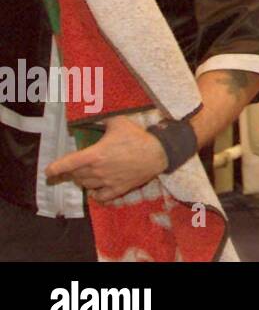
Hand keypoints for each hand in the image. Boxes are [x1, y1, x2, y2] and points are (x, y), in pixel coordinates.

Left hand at [45, 115, 168, 202]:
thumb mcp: (119, 122)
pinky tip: (95, 190)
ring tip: (84, 174)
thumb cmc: (137, 137)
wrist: (158, 153)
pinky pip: (101, 197)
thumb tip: (91, 112)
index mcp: (94, 155)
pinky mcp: (118, 189)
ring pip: (86, 185)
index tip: (48, 172)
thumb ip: (102, 119)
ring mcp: (107, 182)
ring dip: (82, 180)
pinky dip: (95, 194)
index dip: (55, 169)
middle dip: (71, 172)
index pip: (67, 164)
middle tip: (72, 167)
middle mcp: (97, 171)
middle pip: (76, 175)